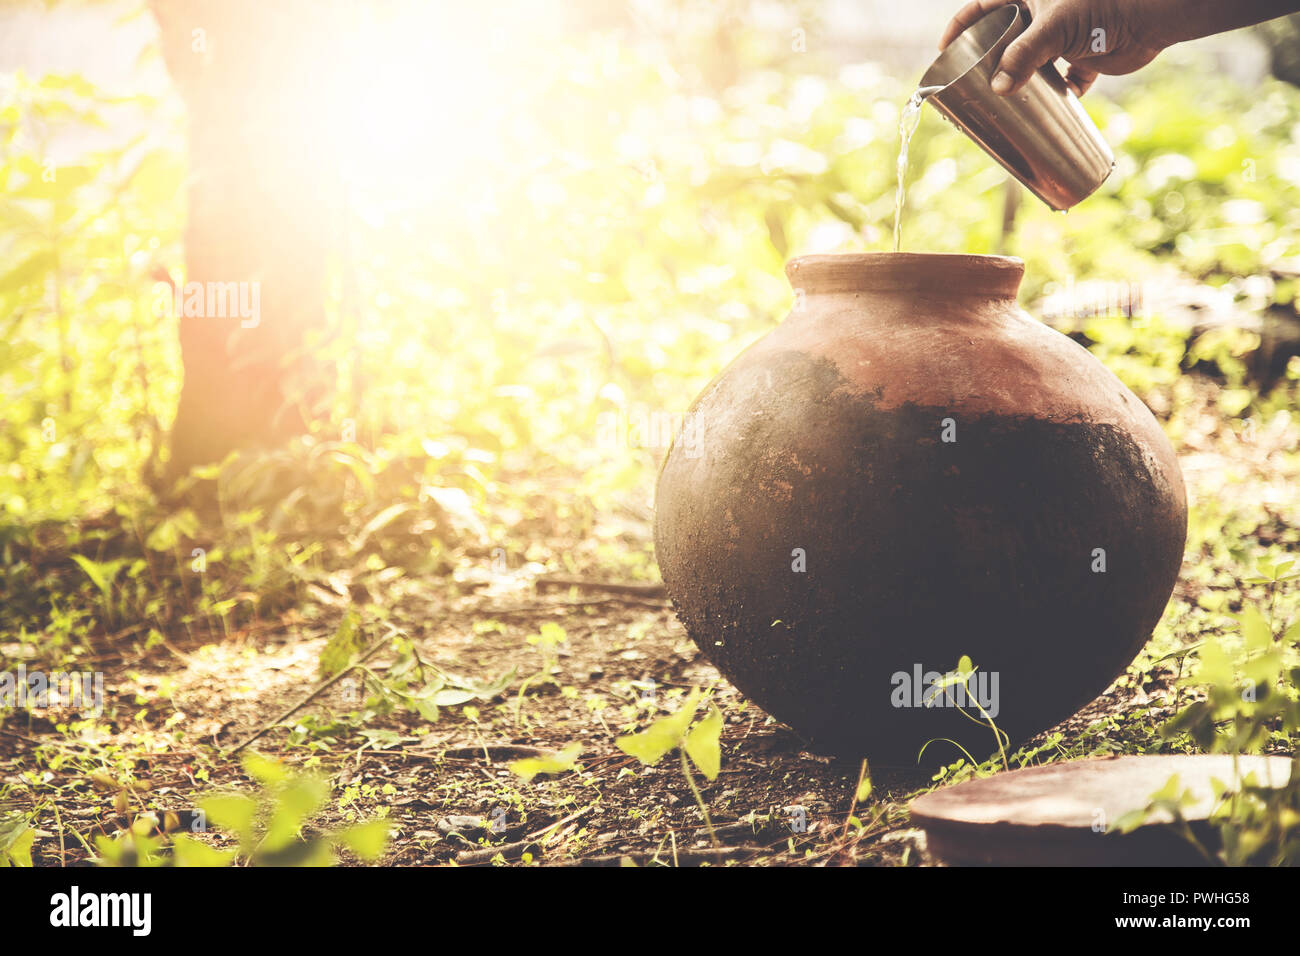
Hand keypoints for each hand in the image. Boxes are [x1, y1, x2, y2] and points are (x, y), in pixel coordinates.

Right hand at [939, 0, 1171, 95]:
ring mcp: (1063, 37)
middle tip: (971, 87)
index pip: (982, 7)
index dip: (959, 28)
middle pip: (1004, 40)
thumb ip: (1023, 56)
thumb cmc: (1099, 7)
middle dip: (989, 64)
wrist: (1150, 16)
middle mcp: (1043, 14)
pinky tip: (1050, 109)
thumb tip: (998, 89)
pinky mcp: (1085, 57)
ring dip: (1021, 84)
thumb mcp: (1053, 28)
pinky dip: (1060, 95)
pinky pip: (1065, 81)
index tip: (944, 52)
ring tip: (1003, 105)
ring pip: (1032, 64)